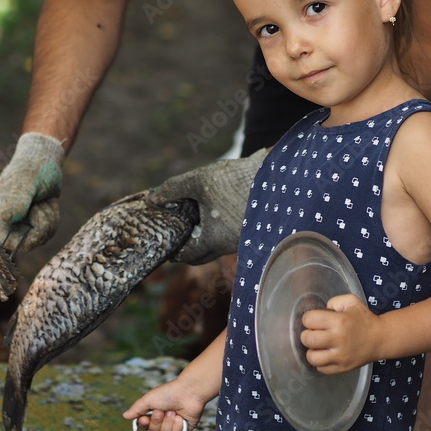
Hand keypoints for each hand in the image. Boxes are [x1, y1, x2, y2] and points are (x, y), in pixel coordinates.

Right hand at [0, 133, 64, 250]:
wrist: (44, 157)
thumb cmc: (34, 167)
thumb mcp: (27, 183)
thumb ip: (17, 201)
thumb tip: (5, 219)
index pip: (5, 241)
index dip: (23, 240)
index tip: (37, 227)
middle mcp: (8, 217)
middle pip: (26, 242)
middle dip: (41, 227)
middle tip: (43, 206)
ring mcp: (22, 218)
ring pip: (39, 237)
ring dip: (49, 220)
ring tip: (46, 201)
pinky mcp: (34, 217)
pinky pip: (46, 230)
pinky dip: (52, 217)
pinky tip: (50, 202)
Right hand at [123, 379, 207, 430]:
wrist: (188, 392)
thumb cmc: (169, 392)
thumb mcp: (149, 399)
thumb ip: (136, 409)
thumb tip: (125, 416)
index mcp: (153, 413)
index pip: (144, 426)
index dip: (144, 424)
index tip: (145, 418)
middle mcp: (163, 421)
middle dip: (157, 421)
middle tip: (162, 410)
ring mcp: (173, 426)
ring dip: (168, 422)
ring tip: (173, 412)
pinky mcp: (183, 430)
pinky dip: (177, 426)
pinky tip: (180, 417)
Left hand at [151, 149, 267, 264]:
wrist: (277, 174)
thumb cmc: (236, 180)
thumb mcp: (199, 180)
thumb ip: (173, 189)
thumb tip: (153, 198)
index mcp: (214, 240)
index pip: (187, 256)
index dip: (174, 252)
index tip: (167, 245)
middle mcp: (230, 245)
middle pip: (203, 256)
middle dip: (188, 248)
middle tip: (178, 235)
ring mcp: (243, 239)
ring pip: (218, 246)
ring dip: (206, 238)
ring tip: (194, 219)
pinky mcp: (253, 228)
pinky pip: (230, 236)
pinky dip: (220, 230)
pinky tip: (215, 211)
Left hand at [301, 294, 382, 373]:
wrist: (380, 339)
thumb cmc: (364, 319)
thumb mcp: (351, 301)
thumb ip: (334, 302)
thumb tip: (321, 311)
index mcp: (339, 321)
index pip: (309, 319)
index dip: (308, 318)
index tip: (314, 320)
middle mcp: (338, 340)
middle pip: (307, 339)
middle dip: (307, 334)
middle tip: (314, 333)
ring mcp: (340, 357)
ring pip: (312, 358)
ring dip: (311, 351)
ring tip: (318, 346)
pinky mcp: (342, 368)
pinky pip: (321, 369)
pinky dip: (320, 363)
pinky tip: (325, 355)